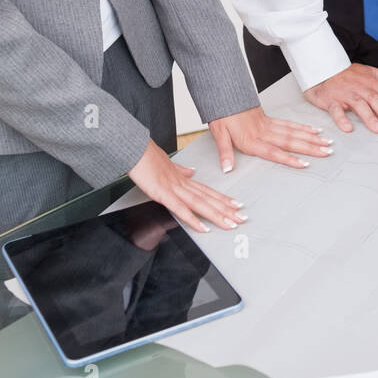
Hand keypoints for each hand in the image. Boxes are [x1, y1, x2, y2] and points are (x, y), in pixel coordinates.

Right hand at [128, 139, 247, 234]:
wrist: (135, 150)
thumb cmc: (148, 157)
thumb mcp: (168, 164)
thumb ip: (180, 170)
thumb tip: (191, 172)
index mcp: (184, 179)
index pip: (208, 190)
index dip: (223, 198)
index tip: (236, 205)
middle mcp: (183, 184)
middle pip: (209, 199)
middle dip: (226, 210)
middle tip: (242, 218)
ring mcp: (174, 189)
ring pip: (200, 204)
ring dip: (217, 215)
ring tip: (230, 223)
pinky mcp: (163, 194)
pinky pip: (181, 209)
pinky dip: (193, 219)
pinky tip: (203, 228)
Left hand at [208, 107, 333, 172]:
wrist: (225, 94)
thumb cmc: (223, 115)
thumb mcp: (219, 134)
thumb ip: (224, 153)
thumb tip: (227, 168)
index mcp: (252, 140)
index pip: (274, 152)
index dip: (289, 159)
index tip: (304, 163)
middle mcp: (264, 133)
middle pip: (291, 141)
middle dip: (310, 148)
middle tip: (326, 152)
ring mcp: (269, 126)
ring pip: (294, 132)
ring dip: (311, 138)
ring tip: (326, 142)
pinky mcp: (270, 120)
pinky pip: (289, 124)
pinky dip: (302, 128)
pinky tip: (313, 130)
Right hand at [304, 63, 377, 133]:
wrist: (323, 68)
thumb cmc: (348, 74)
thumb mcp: (371, 72)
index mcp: (371, 82)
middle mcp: (360, 88)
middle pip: (375, 100)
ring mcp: (345, 94)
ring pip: (359, 105)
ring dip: (369, 117)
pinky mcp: (331, 100)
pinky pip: (336, 110)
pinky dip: (342, 119)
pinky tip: (348, 128)